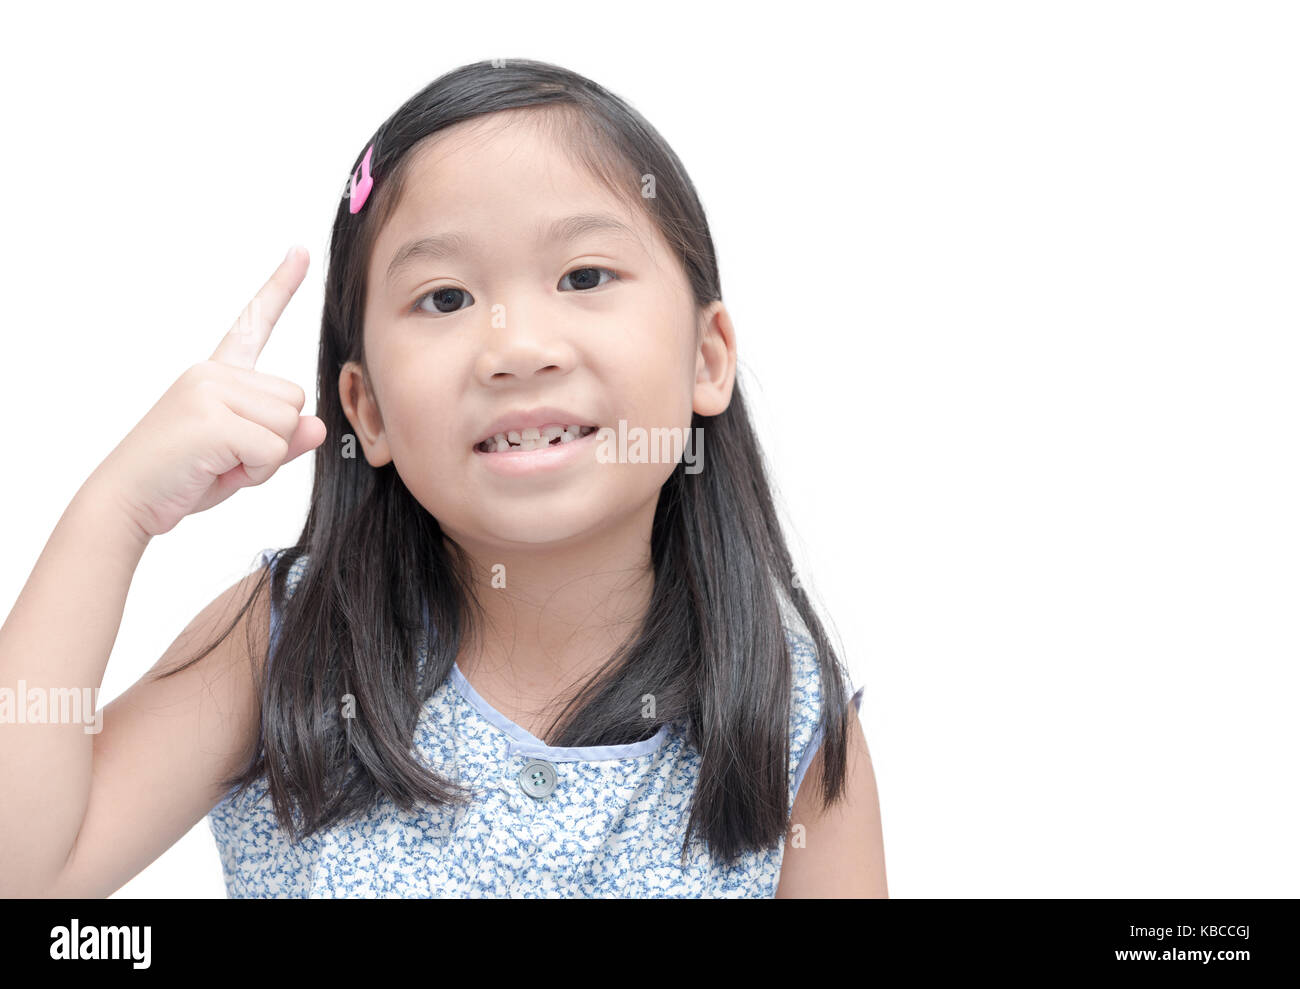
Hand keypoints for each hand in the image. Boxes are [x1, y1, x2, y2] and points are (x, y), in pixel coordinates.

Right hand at [91, 246, 326, 538]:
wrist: (127, 501)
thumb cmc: (181, 478)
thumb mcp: (241, 457)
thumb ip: (280, 440)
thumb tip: (316, 425)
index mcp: (217, 374)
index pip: (254, 323)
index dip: (281, 287)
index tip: (301, 251)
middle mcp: (212, 372)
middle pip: (294, 399)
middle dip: (274, 439)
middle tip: (227, 456)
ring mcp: (209, 390)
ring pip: (287, 424)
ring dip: (264, 459)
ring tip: (219, 463)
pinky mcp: (211, 418)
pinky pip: (272, 449)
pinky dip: (254, 472)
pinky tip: (216, 470)